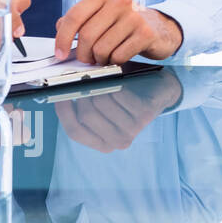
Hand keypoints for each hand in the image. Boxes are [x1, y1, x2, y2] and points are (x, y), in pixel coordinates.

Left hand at [54, 0, 183, 64]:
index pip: (75, 16)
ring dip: (100, 59)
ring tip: (106, 56)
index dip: (62, 38)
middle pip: (86, 36)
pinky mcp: (146, 33)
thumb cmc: (126, 23)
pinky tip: (120, 55)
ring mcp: (135, 16)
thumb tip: (59, 27)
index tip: (60, 53)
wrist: (161, 28)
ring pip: (101, 48)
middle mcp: (120, 1)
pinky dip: (115, 61)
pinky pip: (118, 55)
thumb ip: (80, 18)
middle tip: (88, 58)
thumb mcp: (102, 15)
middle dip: (83, 54)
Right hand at [54, 73, 181, 152]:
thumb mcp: (102, 105)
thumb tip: (60, 94)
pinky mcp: (145, 114)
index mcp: (103, 143)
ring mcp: (132, 129)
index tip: (59, 95)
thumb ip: (82, 104)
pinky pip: (120, 94)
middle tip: (83, 80)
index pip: (74, 131)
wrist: (162, 92)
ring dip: (99, 86)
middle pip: (86, 115)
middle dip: (82, 94)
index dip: (64, 112)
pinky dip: (116, 83)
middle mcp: (117, 141)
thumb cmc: (127, 97)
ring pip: (101, 102)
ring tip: (102, 79)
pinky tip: (119, 80)